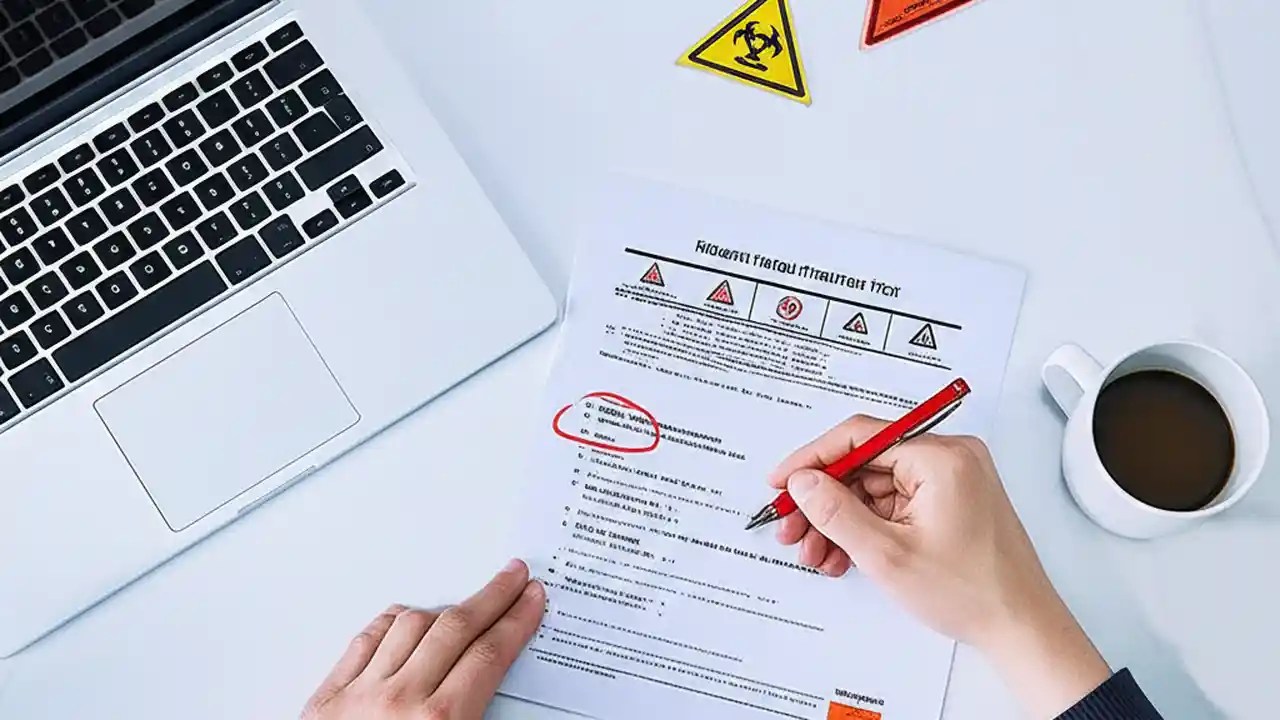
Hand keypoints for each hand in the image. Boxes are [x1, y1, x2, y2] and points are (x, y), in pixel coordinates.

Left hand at [301, 560, 543, 719]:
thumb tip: (499, 697)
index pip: (489, 653)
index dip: (515, 620)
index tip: (530, 600)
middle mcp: (399, 701)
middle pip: (457, 628)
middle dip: (492, 597)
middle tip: (511, 578)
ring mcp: (359, 696)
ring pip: (410, 626)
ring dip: (443, 609)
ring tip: (464, 603)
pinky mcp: (325, 700)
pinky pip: (363, 642)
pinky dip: (390, 624)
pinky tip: (404, 619)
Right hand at [769, 415, 1110, 717]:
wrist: (1021, 627)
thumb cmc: (971, 592)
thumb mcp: (887, 554)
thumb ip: (836, 512)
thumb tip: (802, 482)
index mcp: (941, 457)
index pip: (859, 436)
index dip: (812, 459)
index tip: (781, 482)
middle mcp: (949, 457)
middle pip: (863, 464)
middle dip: (823, 501)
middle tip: (792, 529)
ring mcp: (950, 478)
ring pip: (873, 488)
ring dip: (840, 520)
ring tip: (816, 554)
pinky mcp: (949, 500)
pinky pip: (893, 503)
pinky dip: (865, 527)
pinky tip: (842, 554)